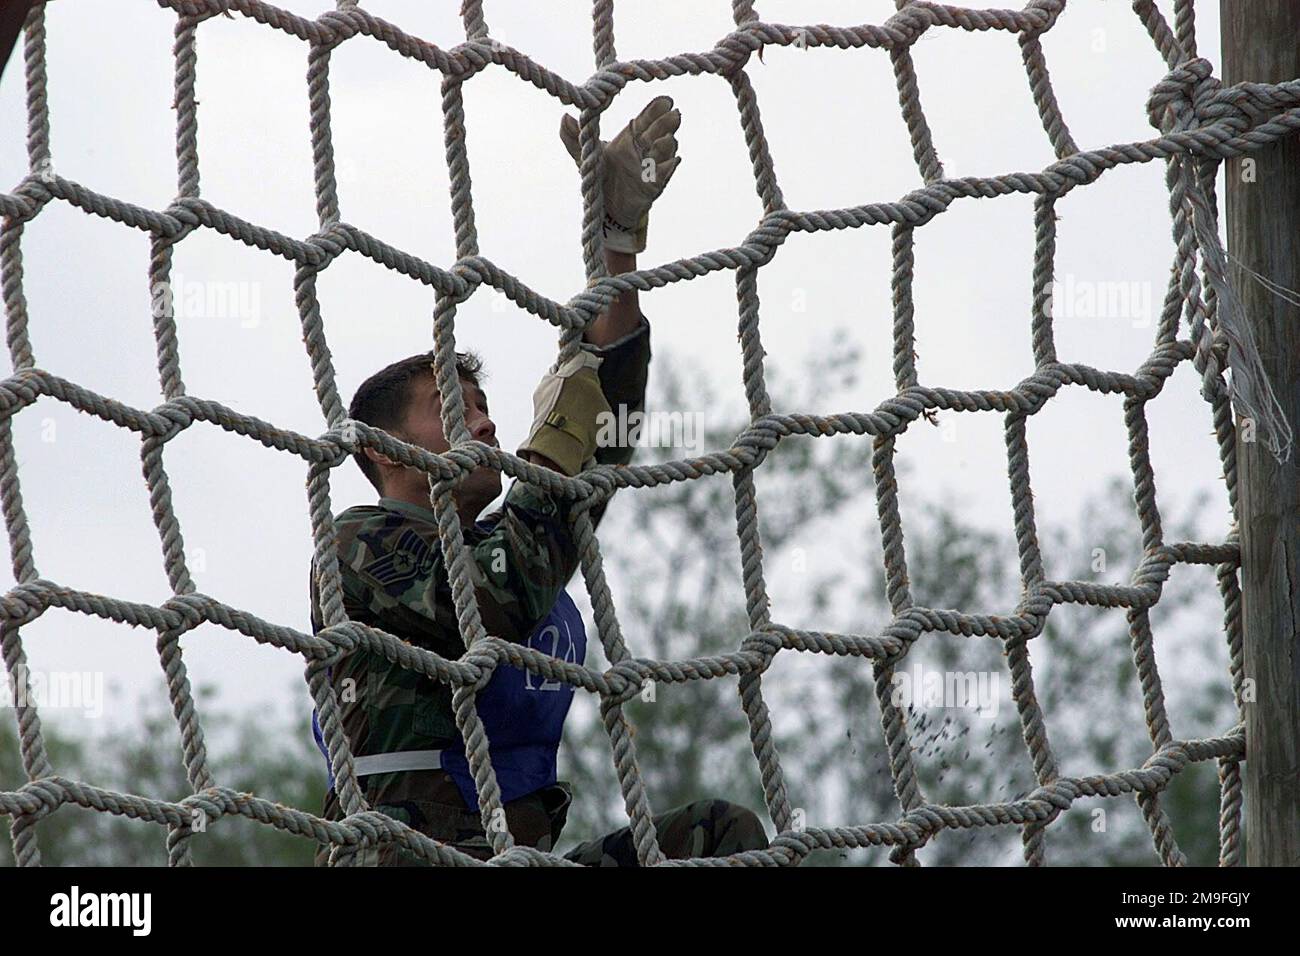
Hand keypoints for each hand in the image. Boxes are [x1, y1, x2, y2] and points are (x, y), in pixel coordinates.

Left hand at [560, 96, 681, 254]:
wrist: (602, 208)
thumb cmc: (598, 178)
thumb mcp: (583, 156)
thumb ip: (572, 138)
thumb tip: (564, 117)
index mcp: (631, 137)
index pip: (647, 119)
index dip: (656, 109)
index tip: (665, 100)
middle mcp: (644, 149)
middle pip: (661, 131)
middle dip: (668, 122)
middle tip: (673, 114)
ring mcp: (651, 166)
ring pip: (666, 151)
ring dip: (668, 144)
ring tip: (666, 139)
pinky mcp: (653, 185)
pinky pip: (665, 174)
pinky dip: (669, 167)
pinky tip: (673, 160)